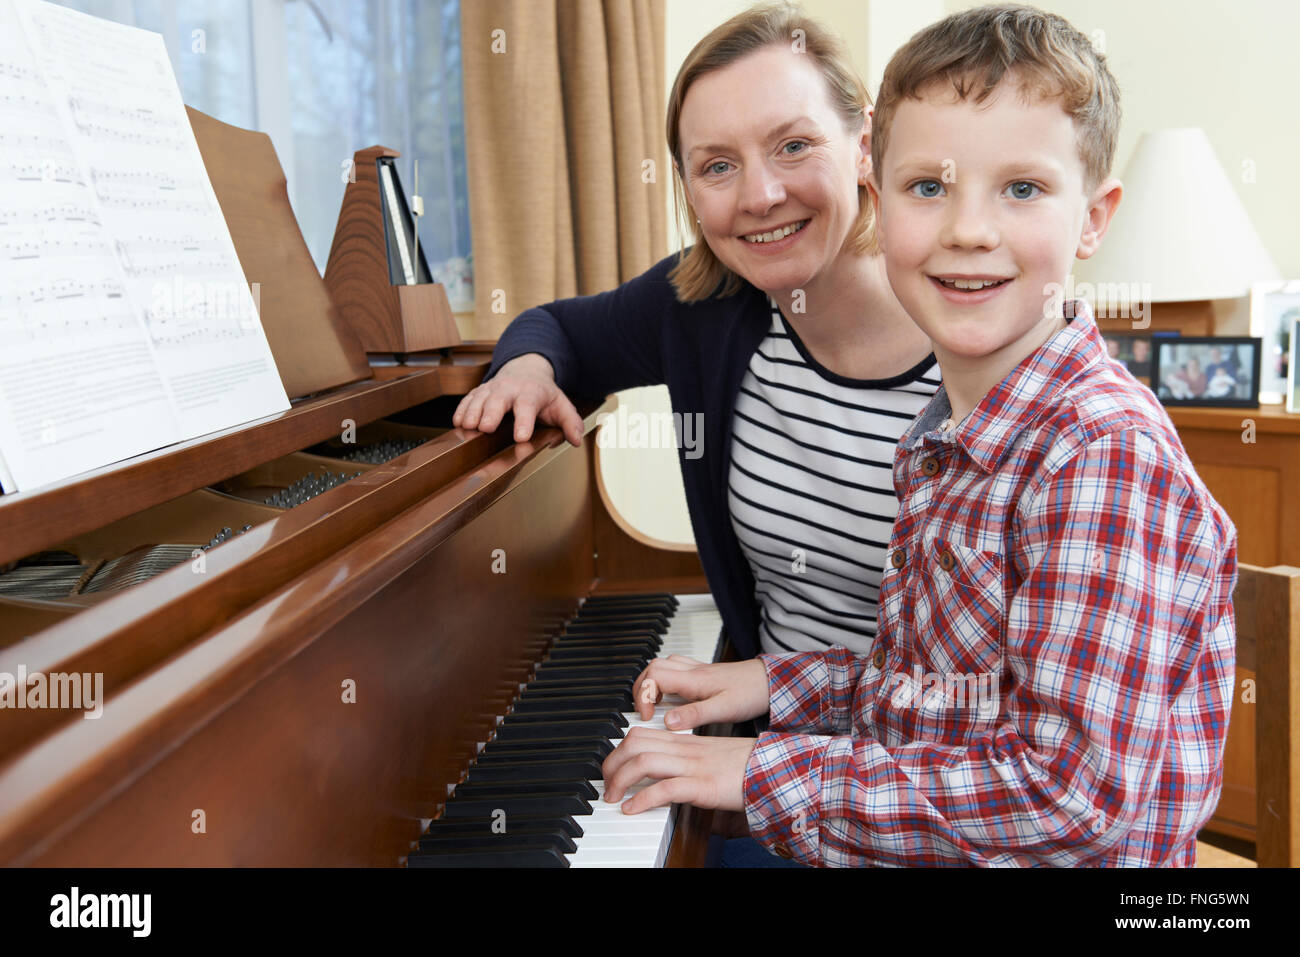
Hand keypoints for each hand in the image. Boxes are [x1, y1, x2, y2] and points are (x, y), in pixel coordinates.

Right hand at [452, 353, 583, 446]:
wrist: (525, 371)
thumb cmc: (543, 395)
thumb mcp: (561, 406)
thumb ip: (571, 423)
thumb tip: (577, 440)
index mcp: (531, 393)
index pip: (528, 406)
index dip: (524, 421)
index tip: (521, 437)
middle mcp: (509, 389)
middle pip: (498, 399)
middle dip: (491, 412)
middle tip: (486, 428)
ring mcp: (492, 389)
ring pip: (480, 398)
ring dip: (472, 412)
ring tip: (467, 426)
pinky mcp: (479, 392)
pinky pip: (468, 399)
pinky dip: (461, 410)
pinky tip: (457, 423)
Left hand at [601, 728, 757, 813]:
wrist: (777, 771)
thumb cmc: (748, 768)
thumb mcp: (712, 760)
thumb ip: (689, 764)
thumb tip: (669, 783)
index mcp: (687, 742)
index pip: (641, 734)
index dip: (619, 749)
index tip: (613, 769)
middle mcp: (686, 750)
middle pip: (634, 743)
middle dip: (612, 763)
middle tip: (607, 785)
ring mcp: (694, 766)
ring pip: (643, 761)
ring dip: (620, 780)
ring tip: (613, 798)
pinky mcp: (703, 786)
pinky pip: (664, 788)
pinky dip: (642, 799)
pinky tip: (632, 809)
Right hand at [631, 656, 768, 728]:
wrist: (772, 682)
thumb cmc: (751, 693)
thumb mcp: (723, 709)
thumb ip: (694, 715)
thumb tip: (667, 723)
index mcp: (693, 680)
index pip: (653, 678)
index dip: (643, 697)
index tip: (647, 717)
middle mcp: (692, 671)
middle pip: (652, 668)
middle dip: (641, 688)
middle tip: (644, 711)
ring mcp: (698, 671)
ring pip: (664, 666)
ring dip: (653, 683)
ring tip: (655, 705)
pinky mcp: (705, 675)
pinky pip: (677, 670)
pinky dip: (667, 681)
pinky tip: (674, 698)